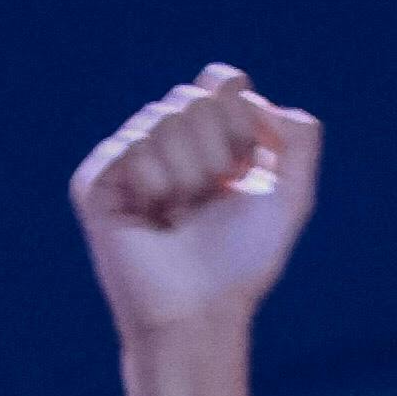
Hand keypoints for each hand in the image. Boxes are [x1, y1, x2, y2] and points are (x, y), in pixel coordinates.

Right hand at [71, 65, 323, 340]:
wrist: (201, 313)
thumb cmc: (239, 266)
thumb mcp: (291, 198)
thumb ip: (301, 138)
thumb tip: (255, 98)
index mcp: (201, 137)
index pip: (221, 82)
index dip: (241, 124)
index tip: (242, 173)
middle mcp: (160, 141)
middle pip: (194, 97)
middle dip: (218, 152)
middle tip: (207, 201)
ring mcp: (124, 159)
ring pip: (163, 119)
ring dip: (189, 175)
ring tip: (179, 215)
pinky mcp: (95, 181)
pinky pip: (132, 146)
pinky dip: (155, 185)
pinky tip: (151, 217)